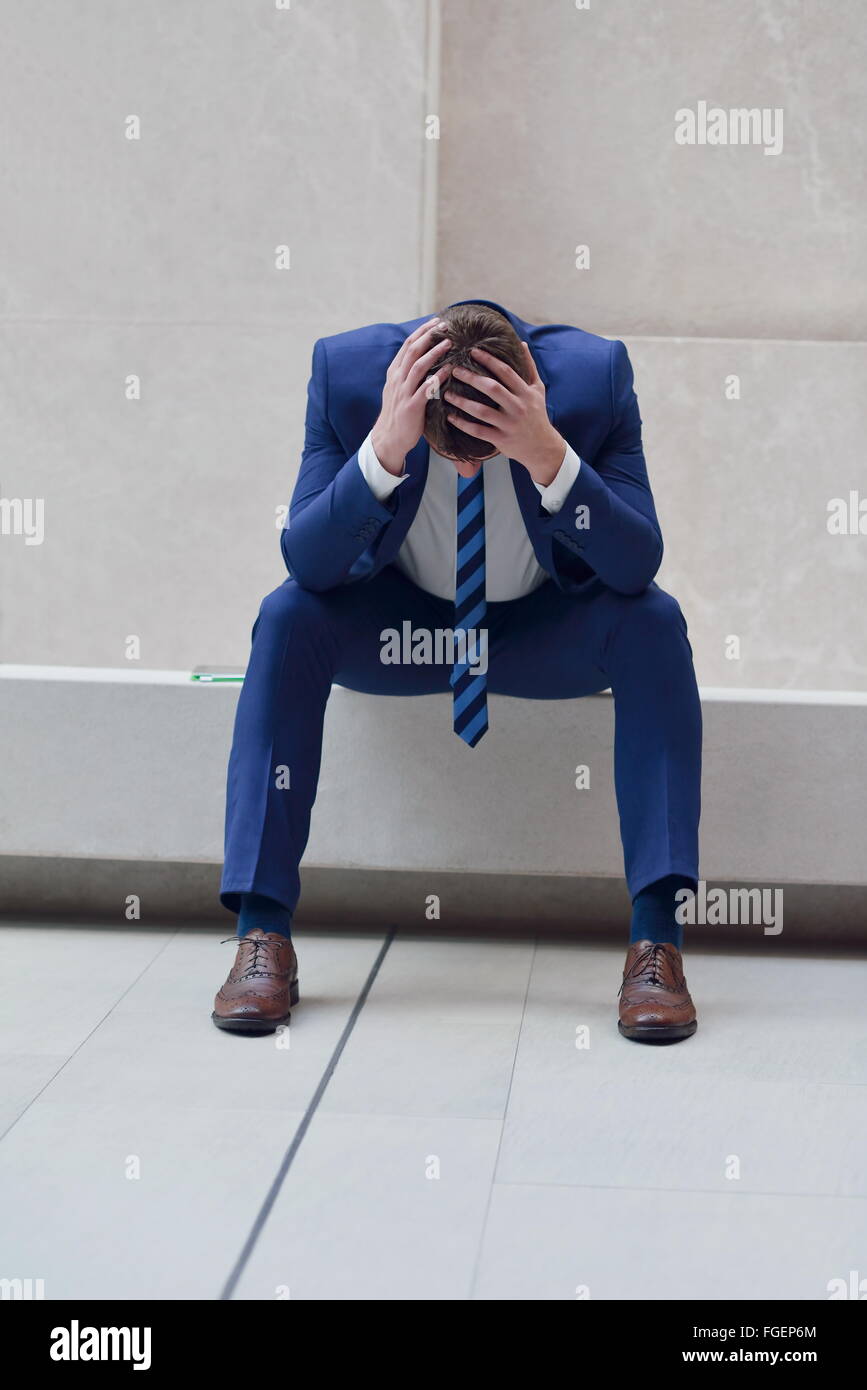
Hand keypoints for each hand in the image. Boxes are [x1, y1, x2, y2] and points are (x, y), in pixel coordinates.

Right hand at [371, 319, 452, 474]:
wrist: (389, 438)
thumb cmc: (399, 413)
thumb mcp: (398, 388)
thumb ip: (407, 373)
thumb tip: (422, 356)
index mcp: (394, 372)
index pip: (407, 345)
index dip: (422, 332)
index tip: (436, 322)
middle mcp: (397, 379)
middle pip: (412, 350)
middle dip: (428, 335)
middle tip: (444, 325)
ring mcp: (403, 392)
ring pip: (418, 366)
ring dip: (434, 352)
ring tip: (449, 343)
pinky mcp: (411, 407)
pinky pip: (425, 389)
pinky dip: (437, 377)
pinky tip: (448, 370)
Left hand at [443, 342, 565, 485]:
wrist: (542, 447)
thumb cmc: (537, 414)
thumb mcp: (538, 389)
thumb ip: (530, 367)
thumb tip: (522, 343)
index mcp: (526, 392)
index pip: (506, 372)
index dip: (488, 360)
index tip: (472, 351)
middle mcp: (518, 407)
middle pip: (492, 388)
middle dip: (471, 378)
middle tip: (454, 370)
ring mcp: (509, 424)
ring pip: (482, 411)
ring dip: (462, 402)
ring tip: (447, 394)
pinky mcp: (501, 439)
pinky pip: (478, 431)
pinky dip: (463, 424)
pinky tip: (451, 417)